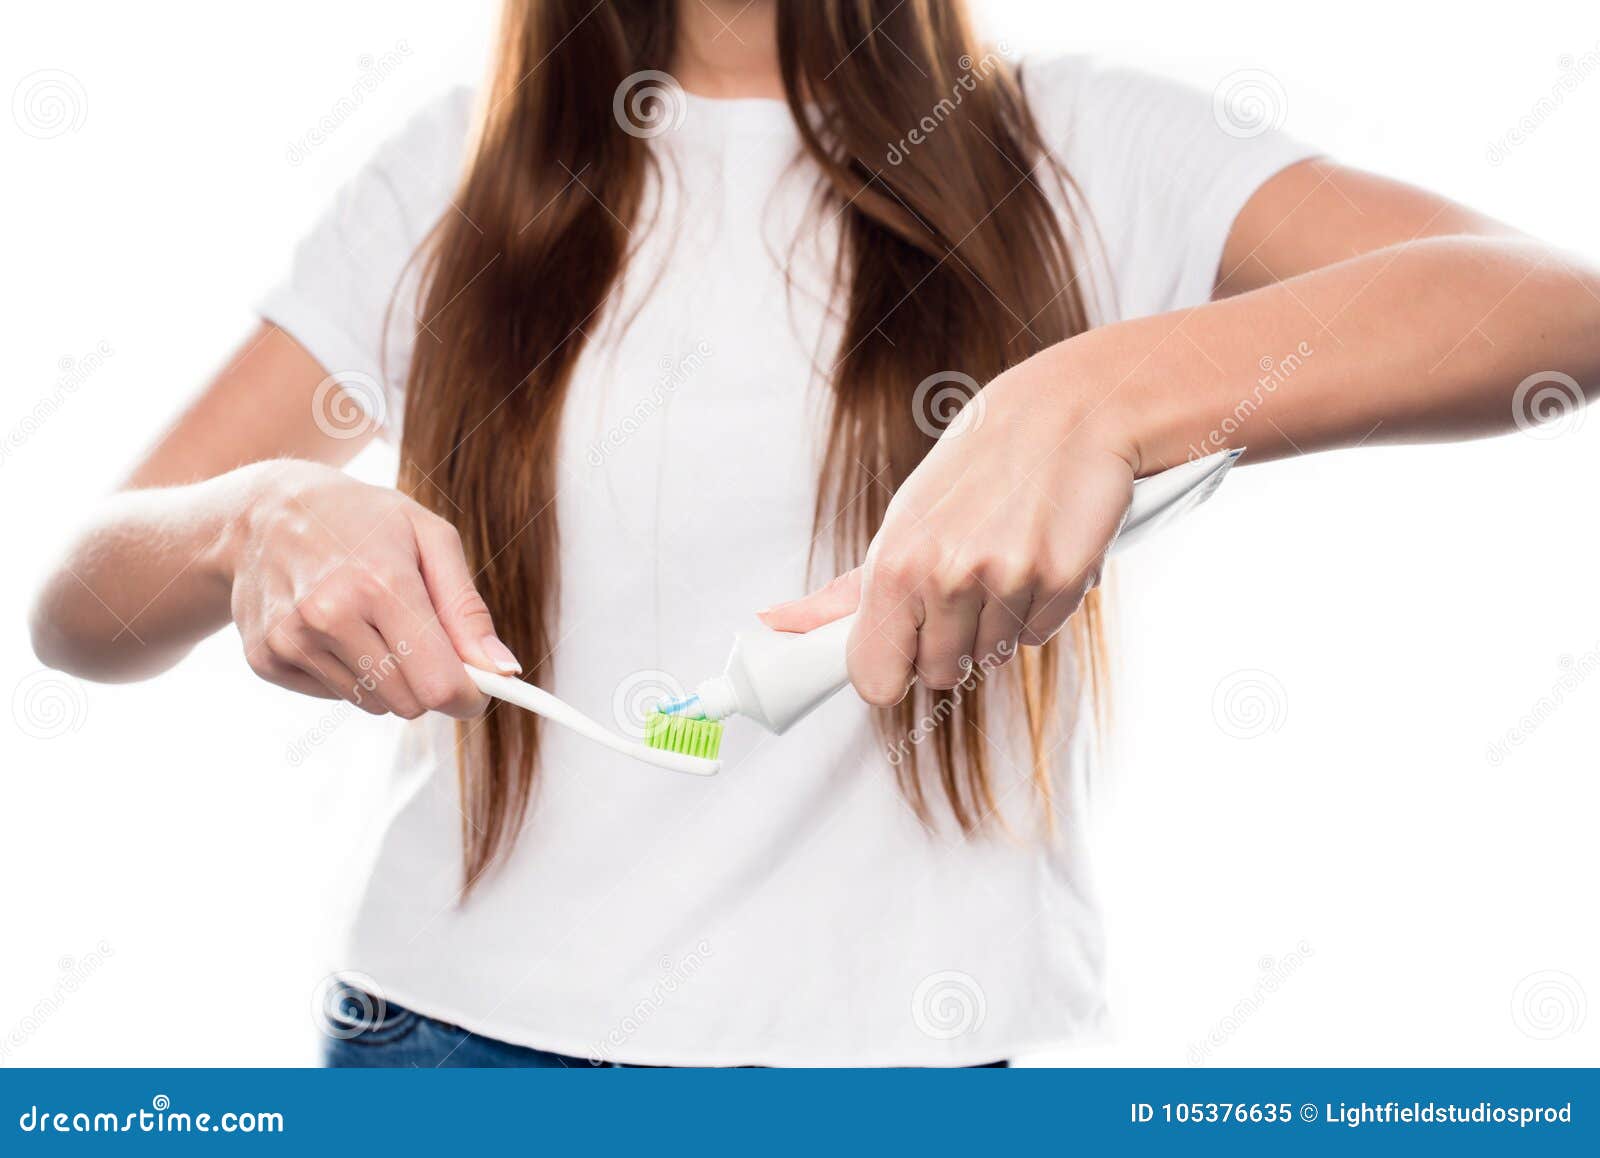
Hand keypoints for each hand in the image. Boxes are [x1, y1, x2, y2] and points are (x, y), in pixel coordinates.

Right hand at [226, 461, 517, 717]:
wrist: (264, 511)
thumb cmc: (361, 518)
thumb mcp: (430, 538)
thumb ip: (469, 610)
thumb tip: (503, 671)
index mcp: (380, 583)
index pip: (439, 684)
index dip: (468, 695)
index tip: (476, 685)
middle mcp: (329, 616)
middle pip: (409, 704)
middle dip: (426, 680)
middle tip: (417, 635)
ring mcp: (291, 640)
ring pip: (372, 705)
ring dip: (384, 676)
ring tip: (368, 621)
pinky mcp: (266, 658)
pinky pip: (333, 696)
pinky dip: (345, 672)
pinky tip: (332, 628)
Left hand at [760, 356, 1134, 704]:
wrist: (1068, 411)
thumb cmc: (977, 466)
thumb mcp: (903, 520)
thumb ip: (845, 591)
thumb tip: (774, 622)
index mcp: (894, 563)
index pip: (873, 678)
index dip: (891, 669)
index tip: (903, 648)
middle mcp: (945, 577)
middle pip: (938, 674)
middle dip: (950, 641)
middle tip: (965, 579)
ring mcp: (1006, 581)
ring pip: (992, 657)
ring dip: (998, 621)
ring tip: (1006, 556)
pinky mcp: (1063, 582)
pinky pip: (1038, 635)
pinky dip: (1039, 606)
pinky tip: (1039, 554)